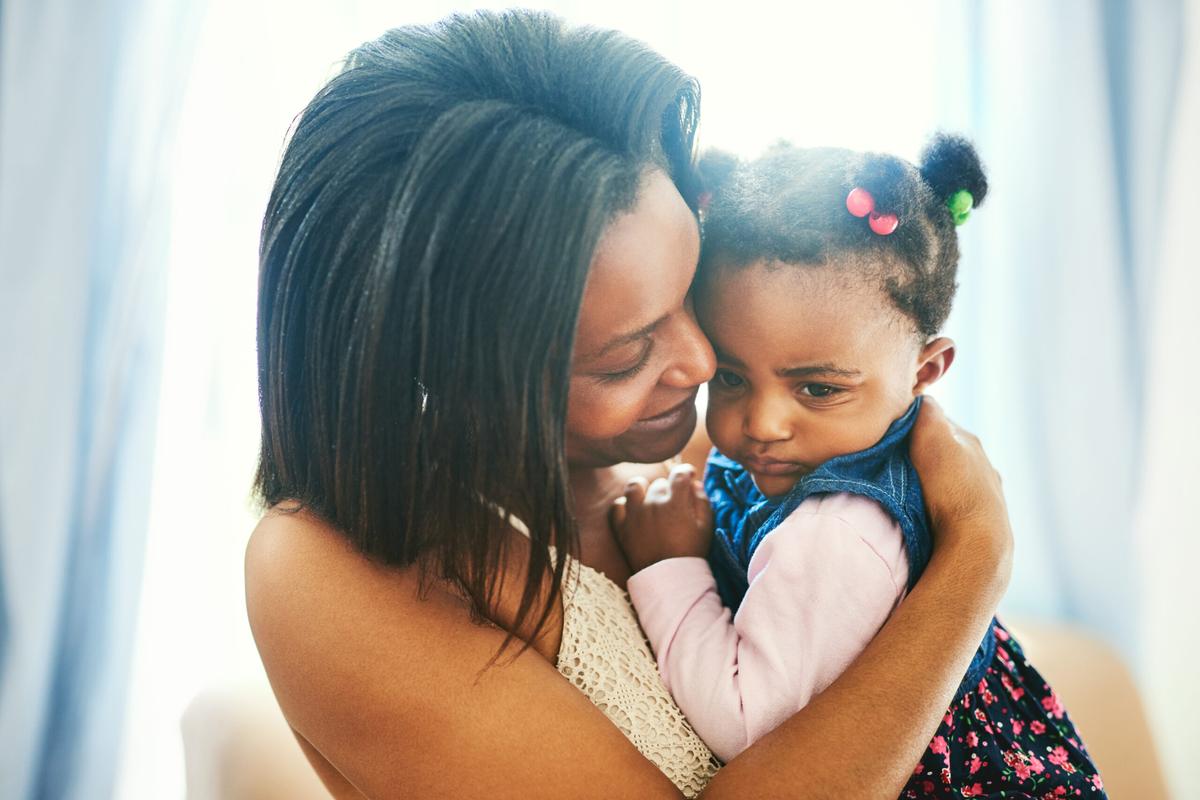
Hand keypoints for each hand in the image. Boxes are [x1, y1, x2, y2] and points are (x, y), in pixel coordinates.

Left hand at [609, 463, 712, 573]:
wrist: (669, 579)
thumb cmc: (691, 552)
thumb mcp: (705, 527)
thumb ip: (702, 501)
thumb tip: (694, 484)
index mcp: (675, 502)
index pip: (680, 474)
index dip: (686, 471)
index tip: (688, 475)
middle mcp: (653, 503)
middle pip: (659, 483)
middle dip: (668, 488)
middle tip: (673, 500)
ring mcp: (635, 514)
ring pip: (635, 486)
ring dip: (643, 488)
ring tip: (648, 496)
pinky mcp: (622, 527)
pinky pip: (617, 506)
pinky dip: (624, 506)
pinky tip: (633, 511)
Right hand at [909, 397, 1012, 584]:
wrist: (976, 541)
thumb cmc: (952, 487)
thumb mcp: (933, 437)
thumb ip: (927, 413)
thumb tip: (921, 399)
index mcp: (970, 442)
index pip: (938, 423)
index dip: (914, 426)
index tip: (893, 436)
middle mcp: (982, 464)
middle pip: (946, 451)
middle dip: (925, 455)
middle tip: (898, 465)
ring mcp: (986, 493)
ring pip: (953, 478)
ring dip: (936, 481)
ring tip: (913, 491)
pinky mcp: (983, 520)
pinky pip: (958, 502)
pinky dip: (945, 502)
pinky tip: (932, 512)